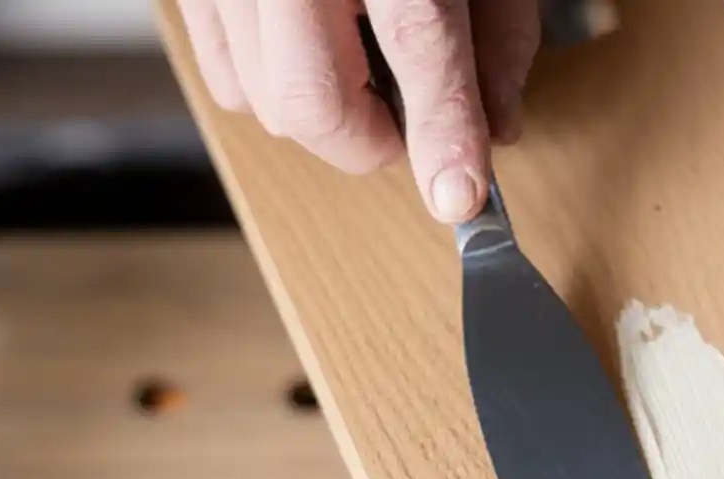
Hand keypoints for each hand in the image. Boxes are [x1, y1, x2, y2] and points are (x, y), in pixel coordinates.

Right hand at [176, 0, 540, 222]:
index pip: (419, 49)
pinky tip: (314, 58)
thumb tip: (497, 126)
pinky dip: (271, 90)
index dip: (444, 135)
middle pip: (309, 101)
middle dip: (369, 141)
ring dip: (324, 115)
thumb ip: (499, 37)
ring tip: (364, 75)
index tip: (462, 196)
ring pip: (261, 98)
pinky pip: (224, 73)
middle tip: (410, 131)